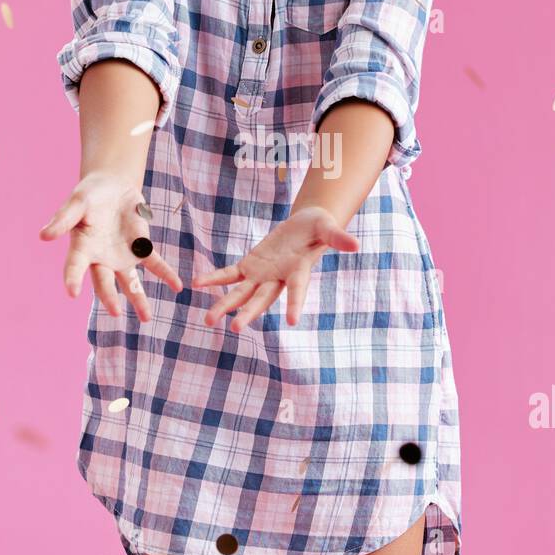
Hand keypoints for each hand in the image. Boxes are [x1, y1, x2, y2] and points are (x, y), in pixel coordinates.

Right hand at [39, 172, 181, 317]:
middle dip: (110, 297)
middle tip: (116, 313)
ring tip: (147, 319)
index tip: (72, 293)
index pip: (75, 266)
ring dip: (139, 298)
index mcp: (82, 248)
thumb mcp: (77, 202)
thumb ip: (63, 219)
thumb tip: (44, 236)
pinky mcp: (141, 247)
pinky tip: (177, 287)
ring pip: (130, 282)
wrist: (112, 185)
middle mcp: (101, 258)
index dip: (72, 279)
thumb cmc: (89, 195)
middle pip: (104, 282)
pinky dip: (166, 274)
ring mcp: (122, 256)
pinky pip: (154, 263)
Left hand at [191, 205, 357, 330]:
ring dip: (224, 305)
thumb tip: (357, 245)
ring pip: (241, 293)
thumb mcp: (328, 227)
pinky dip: (215, 279)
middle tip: (235, 329)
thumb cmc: (320, 227)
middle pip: (262, 299)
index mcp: (299, 271)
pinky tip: (197, 284)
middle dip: (249, 313)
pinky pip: (230, 274)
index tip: (292, 320)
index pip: (297, 289)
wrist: (306, 225)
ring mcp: (262, 274)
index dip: (295, 303)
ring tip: (207, 320)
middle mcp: (278, 279)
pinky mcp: (251, 265)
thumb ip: (338, 237)